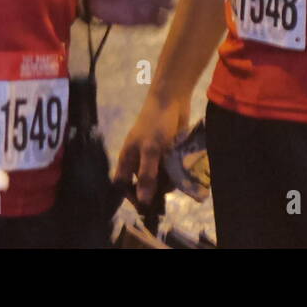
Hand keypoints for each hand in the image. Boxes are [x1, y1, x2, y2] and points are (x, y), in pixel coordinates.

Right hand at [113, 90, 190, 204]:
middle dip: (154, 191)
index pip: (123, 185)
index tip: (144, 206)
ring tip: (177, 177)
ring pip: (159, 179)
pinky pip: (170, 170)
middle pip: (144, 185)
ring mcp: (154, 158)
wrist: (172, 99)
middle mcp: (139, 161)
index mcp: (128, 159)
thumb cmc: (155, 123)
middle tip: (166, 191)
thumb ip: (147, 175)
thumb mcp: (151, 150)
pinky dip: (176, 172)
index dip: (130, 196)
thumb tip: (143, 201)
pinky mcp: (168, 154)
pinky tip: (183, 170)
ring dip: (168, 181)